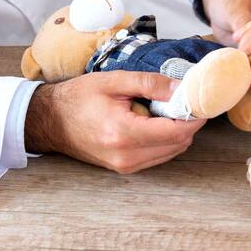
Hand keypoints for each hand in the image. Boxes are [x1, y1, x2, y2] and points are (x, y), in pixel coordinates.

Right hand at [25, 70, 204, 172]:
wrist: (49, 120)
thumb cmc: (78, 98)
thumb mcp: (114, 81)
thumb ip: (150, 84)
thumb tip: (181, 88)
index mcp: (124, 133)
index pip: (176, 131)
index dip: (195, 116)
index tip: (201, 100)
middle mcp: (127, 156)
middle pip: (178, 144)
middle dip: (188, 122)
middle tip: (186, 100)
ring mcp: (125, 166)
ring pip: (171, 152)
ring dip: (178, 132)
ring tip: (168, 108)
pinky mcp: (123, 168)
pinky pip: (157, 156)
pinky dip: (165, 140)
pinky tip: (156, 121)